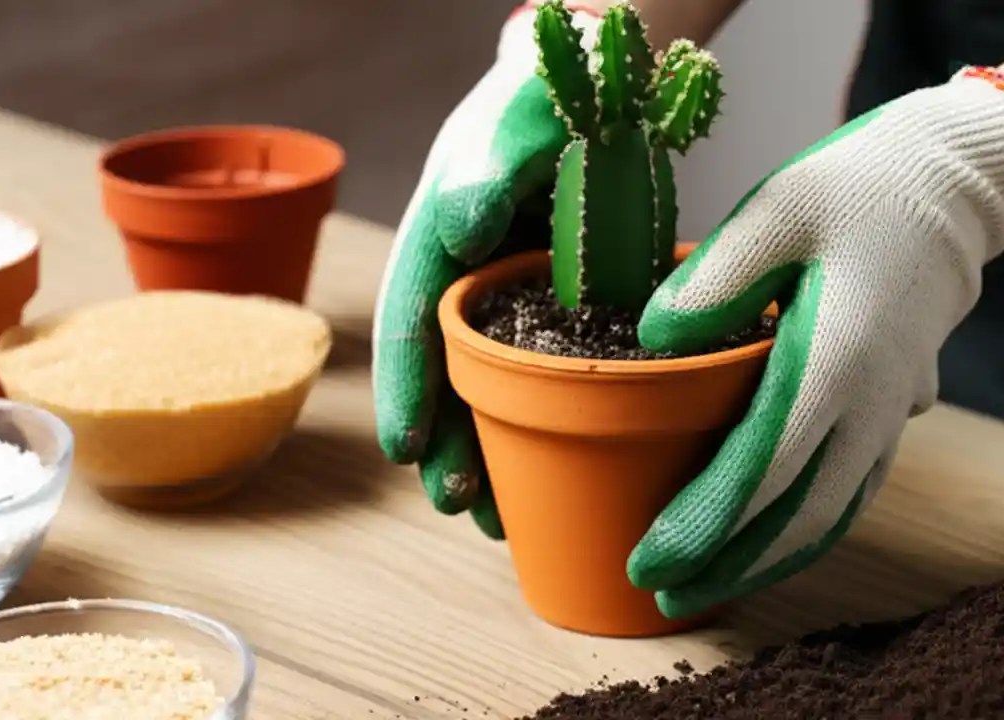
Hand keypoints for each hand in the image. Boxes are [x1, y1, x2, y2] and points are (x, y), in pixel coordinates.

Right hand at [372, 5, 598, 537]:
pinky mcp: (568, 308)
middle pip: (445, 374)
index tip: (402, 447)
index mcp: (439, 238)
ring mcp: (518, 299)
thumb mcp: (518, 119)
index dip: (404, 387)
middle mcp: (468, 279)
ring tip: (502, 519)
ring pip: (495, 388)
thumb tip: (461, 228)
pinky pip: (553, 376)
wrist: (601, 86)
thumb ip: (488, 170)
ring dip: (493, 452)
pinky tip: (563, 472)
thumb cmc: (546, 95)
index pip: (409, 320)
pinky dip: (552, 426)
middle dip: (444, 443)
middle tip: (456, 503)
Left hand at [628, 68, 1003, 616]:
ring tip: (711, 584)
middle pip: (799, 512)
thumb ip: (716, 275)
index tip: (651, 560)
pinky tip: (774, 543)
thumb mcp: (780, 208)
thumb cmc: (858, 187)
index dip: (706, 523)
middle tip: (666, 594)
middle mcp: (872, 401)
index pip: (765, 468)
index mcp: (839, 357)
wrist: (952, 183)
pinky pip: (855, 487)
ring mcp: (892, 409)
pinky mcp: (896, 406)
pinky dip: (811, 527)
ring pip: (833, 511)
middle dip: (730, 560)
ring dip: (772, 556)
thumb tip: (653, 338)